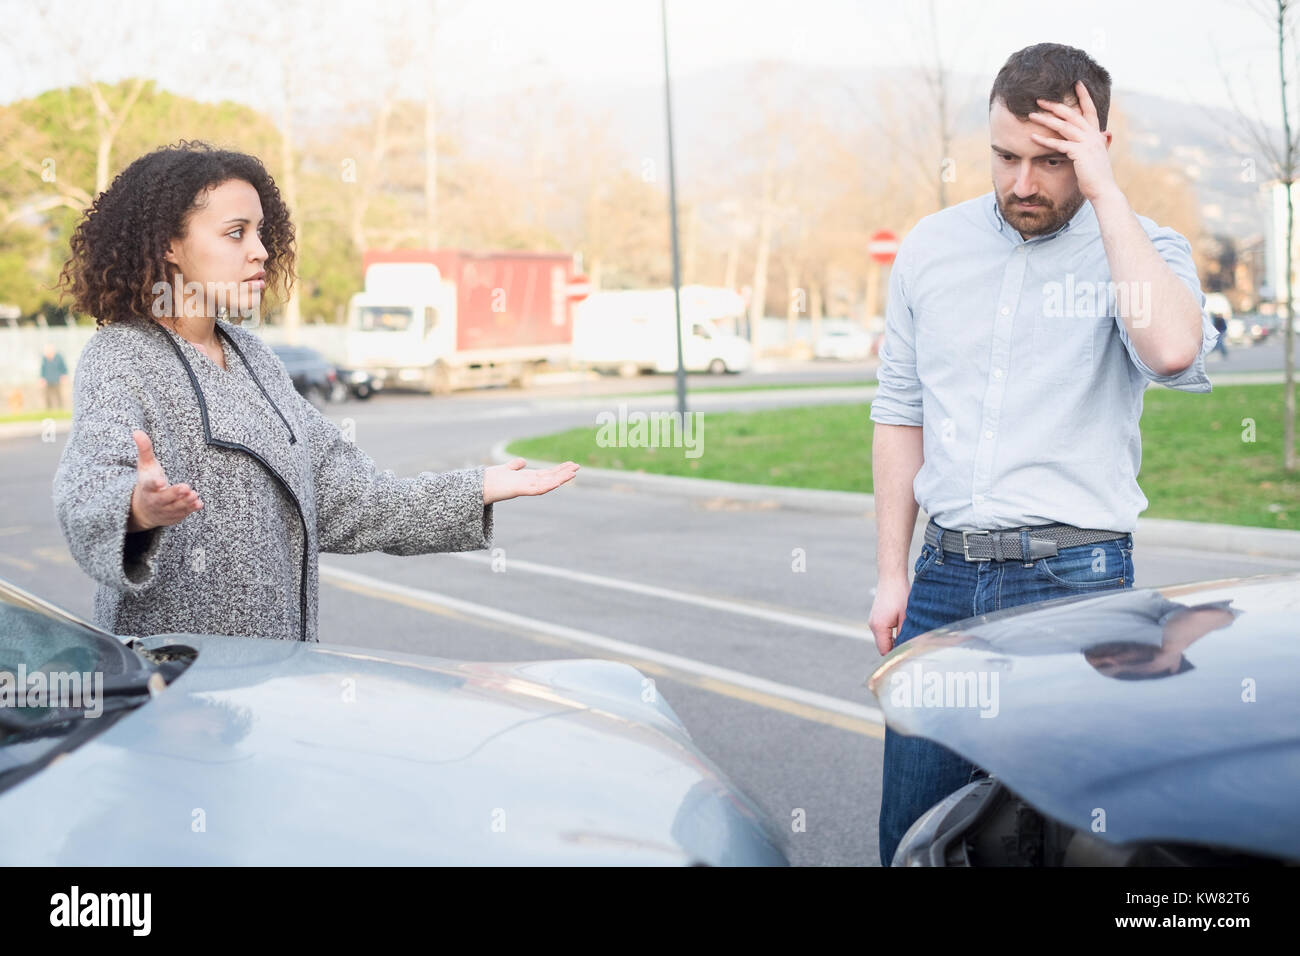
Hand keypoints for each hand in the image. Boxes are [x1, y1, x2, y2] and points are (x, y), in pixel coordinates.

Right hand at [127, 429, 202, 531]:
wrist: (143, 510)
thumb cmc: (148, 483)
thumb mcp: (145, 466)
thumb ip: (144, 449)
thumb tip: (137, 431)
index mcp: (146, 487)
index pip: (148, 485)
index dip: (154, 483)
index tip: (160, 482)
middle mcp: (154, 500)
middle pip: (163, 498)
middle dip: (174, 494)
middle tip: (186, 487)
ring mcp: (163, 510)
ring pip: (174, 508)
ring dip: (184, 503)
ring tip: (194, 495)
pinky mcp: (173, 517)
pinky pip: (181, 515)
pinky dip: (189, 510)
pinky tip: (198, 504)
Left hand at [483, 457, 578, 504]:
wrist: (480, 487)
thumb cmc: (491, 480)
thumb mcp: (505, 469)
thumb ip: (514, 466)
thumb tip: (522, 461)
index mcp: (526, 478)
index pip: (546, 474)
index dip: (558, 470)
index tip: (570, 464)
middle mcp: (528, 483)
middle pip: (550, 477)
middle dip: (563, 472)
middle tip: (577, 466)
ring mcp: (526, 487)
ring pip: (548, 483)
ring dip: (561, 478)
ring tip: (573, 472)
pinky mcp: (521, 490)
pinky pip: (538, 489)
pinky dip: (549, 484)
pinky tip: (558, 481)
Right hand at [868, 575, 911, 656]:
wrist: (891, 577)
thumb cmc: (900, 594)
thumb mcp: (906, 617)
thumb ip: (905, 634)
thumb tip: (908, 648)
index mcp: (879, 627)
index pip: (885, 651)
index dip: (897, 655)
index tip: (910, 655)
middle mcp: (873, 626)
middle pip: (884, 646)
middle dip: (896, 648)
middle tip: (912, 647)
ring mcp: (873, 621)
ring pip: (883, 639)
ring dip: (894, 639)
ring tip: (908, 634)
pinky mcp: (876, 617)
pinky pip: (883, 632)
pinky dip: (891, 633)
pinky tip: (902, 626)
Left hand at [1026, 80, 1118, 203]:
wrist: (1104, 190)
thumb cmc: (1098, 176)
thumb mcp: (1099, 156)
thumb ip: (1101, 143)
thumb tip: (1107, 135)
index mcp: (1097, 134)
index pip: (1090, 110)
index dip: (1084, 96)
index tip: (1077, 83)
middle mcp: (1093, 135)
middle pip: (1072, 114)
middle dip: (1056, 105)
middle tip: (1040, 99)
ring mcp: (1087, 143)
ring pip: (1064, 126)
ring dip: (1046, 119)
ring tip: (1031, 114)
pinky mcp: (1079, 153)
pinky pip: (1059, 144)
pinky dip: (1044, 140)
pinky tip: (1032, 137)